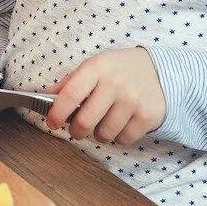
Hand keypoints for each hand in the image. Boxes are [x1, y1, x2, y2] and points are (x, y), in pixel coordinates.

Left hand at [45, 47, 165, 144]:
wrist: (159, 70)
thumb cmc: (118, 69)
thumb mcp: (94, 65)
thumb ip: (71, 80)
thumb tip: (47, 95)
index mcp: (97, 68)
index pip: (70, 95)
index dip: (57, 113)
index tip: (51, 122)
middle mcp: (115, 84)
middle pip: (85, 121)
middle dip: (76, 131)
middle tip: (76, 130)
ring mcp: (133, 101)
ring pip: (104, 134)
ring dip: (98, 134)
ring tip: (102, 124)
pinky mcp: (148, 117)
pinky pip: (124, 139)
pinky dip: (118, 136)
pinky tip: (120, 124)